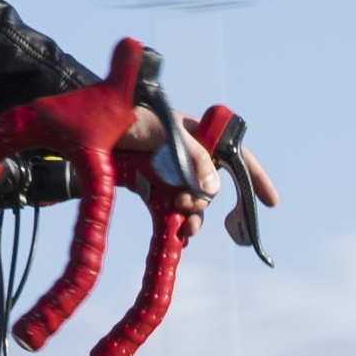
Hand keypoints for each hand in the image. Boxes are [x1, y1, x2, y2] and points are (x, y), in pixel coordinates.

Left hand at [115, 107, 279, 239]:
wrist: (85, 128)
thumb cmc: (127, 118)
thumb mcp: (165, 134)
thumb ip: (193, 160)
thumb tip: (213, 192)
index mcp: (198, 135)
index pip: (236, 156)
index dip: (255, 178)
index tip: (270, 202)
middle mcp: (188, 155)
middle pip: (212, 187)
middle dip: (207, 203)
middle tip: (187, 206)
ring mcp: (169, 171)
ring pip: (192, 203)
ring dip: (192, 217)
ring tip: (182, 226)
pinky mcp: (149, 186)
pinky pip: (170, 211)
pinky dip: (175, 224)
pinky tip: (176, 237)